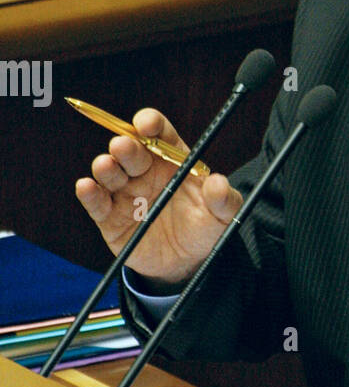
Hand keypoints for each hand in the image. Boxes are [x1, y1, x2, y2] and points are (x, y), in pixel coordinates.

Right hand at [75, 109, 242, 286]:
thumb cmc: (204, 228)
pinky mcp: (109, 216)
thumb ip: (224, 199)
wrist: (186, 262)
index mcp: (171, 159)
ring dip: (105, 167)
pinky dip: (89, 193)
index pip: (158, 133)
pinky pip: (96, 202)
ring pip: (109, 172)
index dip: (150, 123)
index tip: (147, 124)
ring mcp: (124, 191)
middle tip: (123, 147)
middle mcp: (143, 170)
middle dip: (125, 146)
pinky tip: (86, 187)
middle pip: (130, 149)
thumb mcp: (222, 215)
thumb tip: (219, 183)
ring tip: (106, 166)